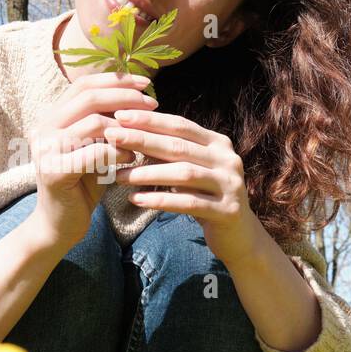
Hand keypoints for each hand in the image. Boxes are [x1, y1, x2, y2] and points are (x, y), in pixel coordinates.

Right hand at [29, 71, 158, 248]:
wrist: (60, 225)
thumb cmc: (83, 185)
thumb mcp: (94, 147)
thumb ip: (106, 122)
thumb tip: (137, 94)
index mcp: (50, 118)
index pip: (83, 85)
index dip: (115, 80)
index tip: (146, 84)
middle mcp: (42, 128)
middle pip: (88, 97)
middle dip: (125, 98)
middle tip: (153, 105)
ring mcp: (45, 149)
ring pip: (93, 123)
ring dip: (125, 128)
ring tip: (143, 137)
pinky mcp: (54, 171)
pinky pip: (95, 153)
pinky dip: (118, 153)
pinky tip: (132, 159)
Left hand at [104, 108, 260, 264]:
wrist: (239, 236)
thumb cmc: (205, 198)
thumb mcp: (189, 171)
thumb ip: (168, 154)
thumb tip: (128, 133)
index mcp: (218, 143)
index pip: (180, 125)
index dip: (149, 120)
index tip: (118, 115)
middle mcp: (228, 159)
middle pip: (178, 146)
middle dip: (142, 140)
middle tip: (111, 137)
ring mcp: (230, 185)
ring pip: (183, 173)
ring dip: (147, 173)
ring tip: (118, 176)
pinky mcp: (227, 211)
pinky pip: (188, 203)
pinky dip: (160, 200)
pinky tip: (136, 199)